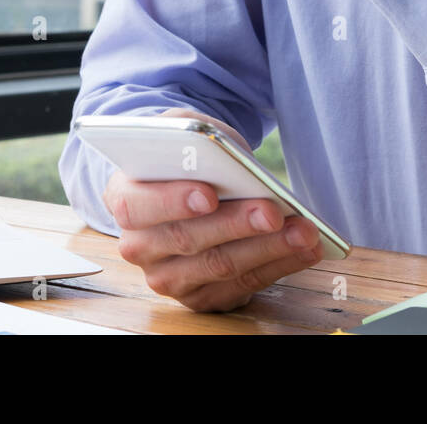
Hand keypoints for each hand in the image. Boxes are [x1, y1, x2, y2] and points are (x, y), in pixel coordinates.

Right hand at [101, 107, 322, 311]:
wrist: (188, 185)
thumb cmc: (186, 155)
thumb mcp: (182, 130)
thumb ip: (190, 134)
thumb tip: (219, 153)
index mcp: (122, 198)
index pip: (137, 206)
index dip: (173, 201)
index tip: (209, 195)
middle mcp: (137, 245)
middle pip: (186, 239)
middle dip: (236, 225)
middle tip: (273, 212)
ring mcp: (166, 276)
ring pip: (219, 266)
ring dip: (268, 248)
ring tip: (303, 231)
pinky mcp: (199, 297)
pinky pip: (241, 285)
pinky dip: (278, 266)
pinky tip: (304, 249)